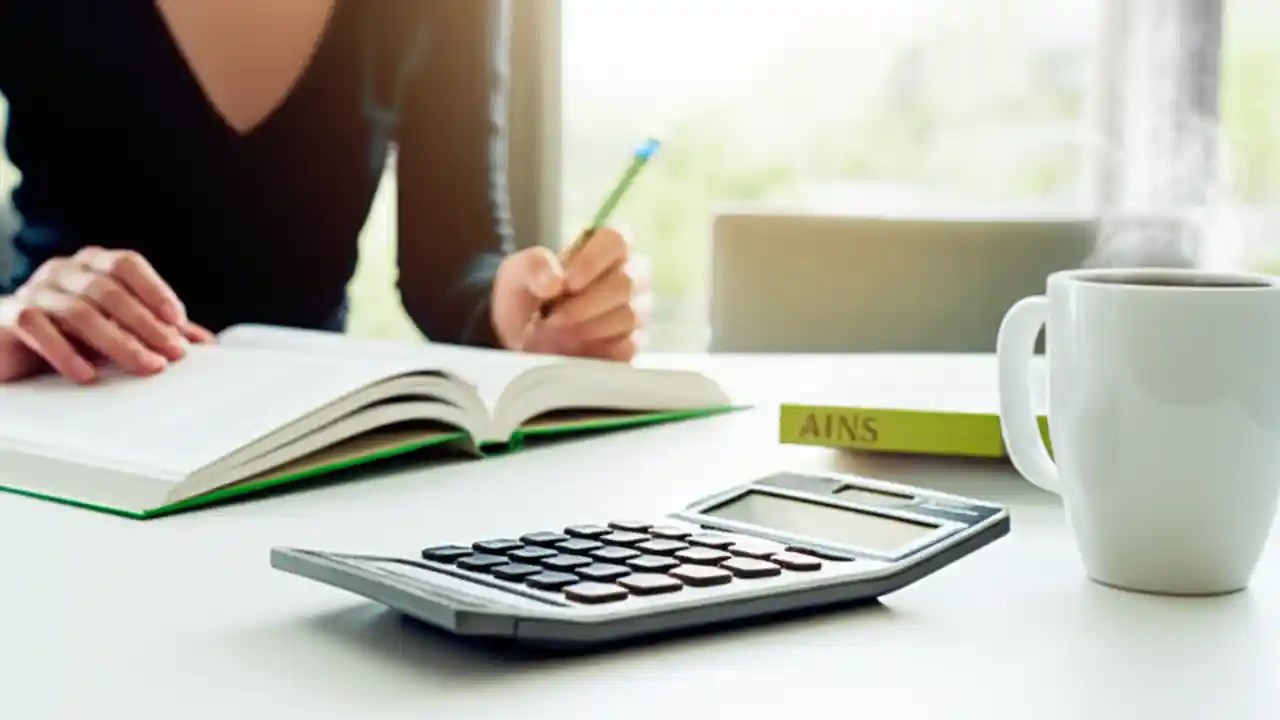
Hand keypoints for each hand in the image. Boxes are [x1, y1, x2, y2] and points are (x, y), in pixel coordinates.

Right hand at [0, 247, 214, 383]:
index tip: (178, 320)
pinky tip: (87, 375)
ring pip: (79, 311)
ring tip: (145, 366)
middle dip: (145, 324)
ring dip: (118, 342)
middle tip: (172, 353)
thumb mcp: (116, 330)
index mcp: (91, 263)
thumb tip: (203, 343)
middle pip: (109, 290)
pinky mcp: (9, 316)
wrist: (7, 347)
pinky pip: (37, 329)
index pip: (127, 264)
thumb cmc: (69, 334)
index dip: (154, 289)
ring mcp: (34, 290)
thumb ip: (155, 331)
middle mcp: (62, 270)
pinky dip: (66, 353)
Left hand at [490, 228, 650, 360]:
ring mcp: (635, 311)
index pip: (618, 239)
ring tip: (556, 335)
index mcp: (604, 247)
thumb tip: (555, 282)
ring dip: (587, 329)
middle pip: (628, 282)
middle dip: (585, 305)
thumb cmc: (526, 295)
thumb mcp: (516, 274)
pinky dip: (596, 350)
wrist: (521, 337)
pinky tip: (572, 350)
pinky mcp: (632, 344)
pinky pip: (628, 346)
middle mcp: (629, 275)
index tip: (567, 283)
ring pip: (629, 316)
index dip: (594, 260)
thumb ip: (533, 266)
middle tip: (552, 319)